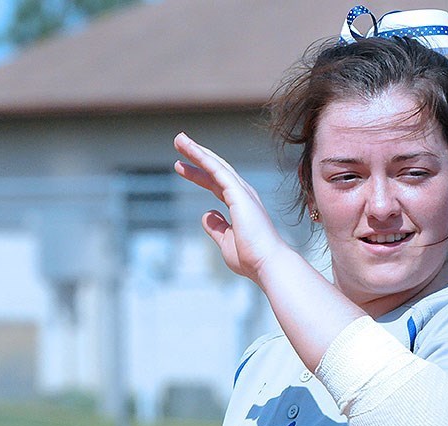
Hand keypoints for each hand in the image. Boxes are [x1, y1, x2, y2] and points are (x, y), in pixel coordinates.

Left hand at [173, 132, 290, 283]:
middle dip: (197, 155)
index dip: (198, 174)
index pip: (215, 183)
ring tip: (179, 139)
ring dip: (197, 150)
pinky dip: (203, 158)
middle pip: (215, 168)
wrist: (268, 264)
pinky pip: (217, 170)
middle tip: (178, 142)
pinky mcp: (238, 193)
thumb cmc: (251, 258)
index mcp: (240, 205)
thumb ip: (217, 227)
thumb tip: (206, 213)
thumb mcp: (226, 241)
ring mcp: (242, 192)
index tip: (181, 167)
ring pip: (215, 164)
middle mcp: (242, 194)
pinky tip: (191, 150)